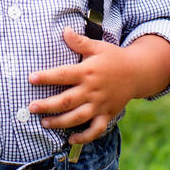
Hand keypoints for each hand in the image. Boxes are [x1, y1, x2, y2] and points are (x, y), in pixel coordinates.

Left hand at [27, 27, 137, 142]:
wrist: (138, 72)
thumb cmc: (114, 58)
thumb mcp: (98, 47)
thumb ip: (80, 42)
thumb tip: (64, 30)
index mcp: (88, 71)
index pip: (63, 75)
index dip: (46, 77)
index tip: (31, 78)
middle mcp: (92, 90)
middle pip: (66, 100)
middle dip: (47, 105)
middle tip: (31, 107)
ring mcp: (100, 104)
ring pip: (78, 117)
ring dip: (60, 122)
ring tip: (44, 123)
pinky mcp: (107, 114)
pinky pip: (96, 129)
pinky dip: (84, 137)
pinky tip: (71, 139)